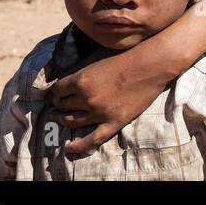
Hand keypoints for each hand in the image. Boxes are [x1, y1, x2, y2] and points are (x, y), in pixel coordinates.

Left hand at [48, 46, 172, 154]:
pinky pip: (92, 139)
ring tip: (59, 118)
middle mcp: (87, 98)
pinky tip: (68, 147)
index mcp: (81, 80)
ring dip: (63, 120)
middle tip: (56, 105)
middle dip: (57, 104)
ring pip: (73, 121)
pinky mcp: (114, 122)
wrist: (151, 64)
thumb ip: (81, 71)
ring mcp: (100, 112)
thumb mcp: (97, 58)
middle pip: (63, 105)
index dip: (54, 91)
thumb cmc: (126, 56)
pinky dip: (78, 145)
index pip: (57, 90)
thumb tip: (68, 80)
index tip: (55, 93)